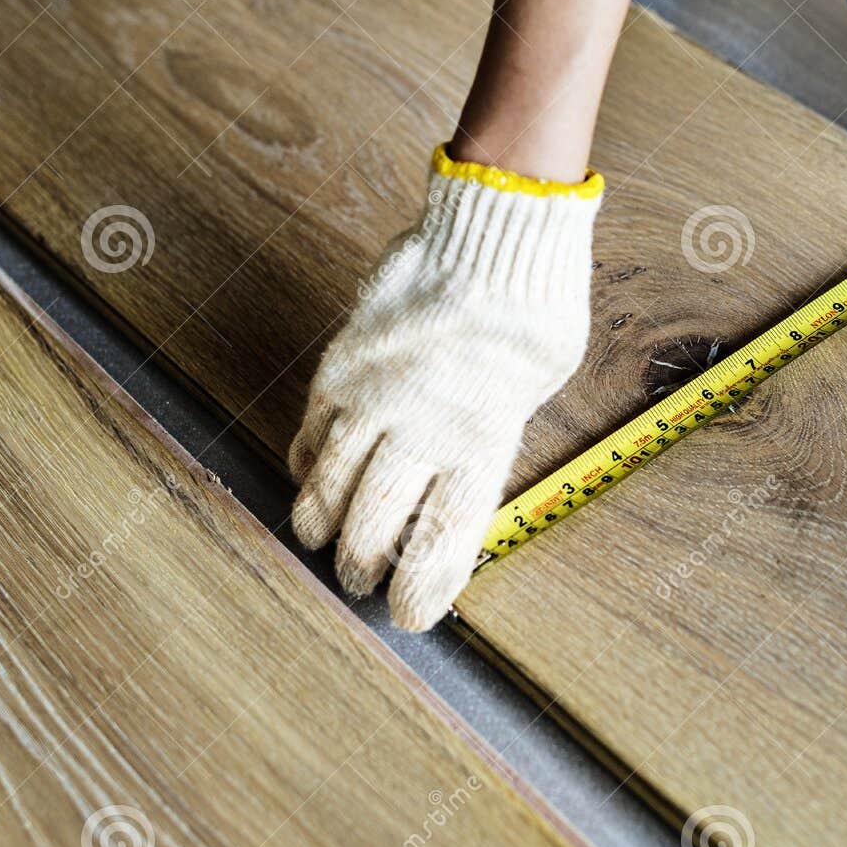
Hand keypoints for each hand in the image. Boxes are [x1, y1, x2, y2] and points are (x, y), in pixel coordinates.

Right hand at [289, 146, 601, 630]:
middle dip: (365, 566)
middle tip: (361, 583)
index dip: (422, 587)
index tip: (410, 616)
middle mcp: (422, 428)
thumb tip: (472, 473)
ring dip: (322, 524)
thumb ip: (499, 435)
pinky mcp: (343, 364)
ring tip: (321, 544)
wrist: (494, 229)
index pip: (444, 539)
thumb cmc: (535, 309)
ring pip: (330, 483)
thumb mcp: (542, 386)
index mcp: (481, 441)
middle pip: (376, 523)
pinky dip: (305, 464)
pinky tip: (307, 481)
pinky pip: (311, 429)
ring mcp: (375, 397)